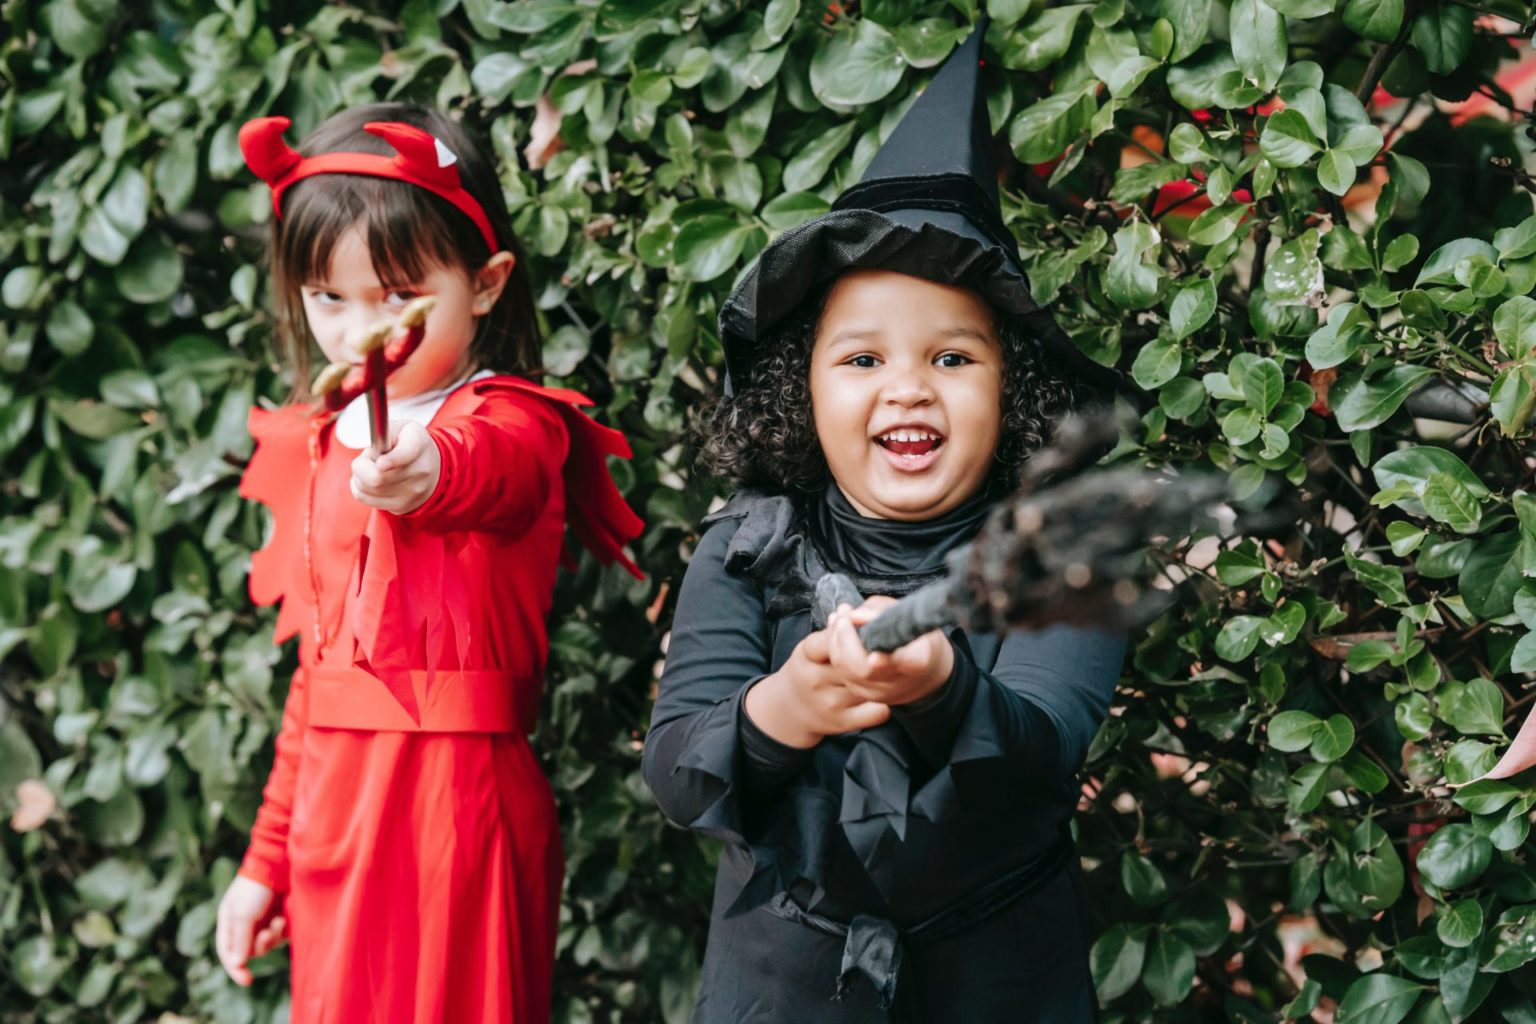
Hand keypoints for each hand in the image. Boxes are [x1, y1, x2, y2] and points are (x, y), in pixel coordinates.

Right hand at [216, 875, 284, 986]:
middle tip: (267, 934)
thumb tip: (237, 964)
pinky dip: (282, 932)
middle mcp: (245, 925)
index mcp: (229, 922)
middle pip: (250, 952)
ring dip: (272, 938)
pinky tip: (283, 919)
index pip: (228, 953)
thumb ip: (240, 940)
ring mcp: (263, 922)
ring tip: (278, 922)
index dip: (235, 969)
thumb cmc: (256, 889)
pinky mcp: (280, 918)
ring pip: (267, 946)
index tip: (247, 980)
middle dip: (260, 946)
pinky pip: (281, 937)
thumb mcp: (243, 915)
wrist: (279, 865)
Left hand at [351, 420, 440, 513]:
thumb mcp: (400, 427)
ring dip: (359, 477)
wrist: (433, 467)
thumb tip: (372, 451)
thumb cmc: (408, 443)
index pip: (407, 454)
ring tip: (370, 468)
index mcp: (419, 444)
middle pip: (378, 478)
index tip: (380, 463)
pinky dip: (360, 488)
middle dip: (360, 466)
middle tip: (365, 459)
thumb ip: (383, 432)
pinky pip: (366, 499)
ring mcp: (412, 493)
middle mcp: (420, 471)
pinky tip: (370, 481)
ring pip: (367, 489)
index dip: (392, 460)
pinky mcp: (402, 506)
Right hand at [744, 624, 891, 747]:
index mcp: (806, 655)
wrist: (787, 712)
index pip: (831, 638)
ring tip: (891, 667)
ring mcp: (830, 703)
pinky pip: (876, 712)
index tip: (862, 623)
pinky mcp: (843, 723)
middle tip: (888, 644)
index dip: (852, 630)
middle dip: (874, 651)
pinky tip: (885, 693)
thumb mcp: (811, 648)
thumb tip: (853, 612)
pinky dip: (886, 703)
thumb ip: (833, 633)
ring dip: (885, 676)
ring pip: (868, 686)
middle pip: (854, 662)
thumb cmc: (808, 670)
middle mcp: (816, 680)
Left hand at [827, 597, 953, 706]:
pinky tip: (836, 630)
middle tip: (842, 615)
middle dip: (846, 640)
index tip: (873, 658)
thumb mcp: (909, 617)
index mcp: (919, 660)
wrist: (925, 675)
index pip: (905, 662)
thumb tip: (854, 615)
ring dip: (836, 642)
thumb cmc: (917, 639)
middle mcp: (900, 682)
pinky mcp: (866, 696)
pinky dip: (835, 651)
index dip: (888, 661)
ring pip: (848, 672)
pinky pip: (843, 674)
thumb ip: (881, 612)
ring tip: (838, 617)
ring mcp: (881, 692)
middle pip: (865, 670)